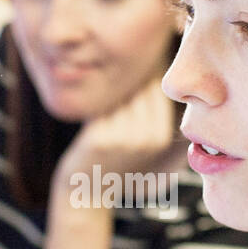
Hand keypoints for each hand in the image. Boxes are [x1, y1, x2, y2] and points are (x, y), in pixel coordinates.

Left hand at [57, 78, 178, 183]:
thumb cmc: (111, 155)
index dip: (140, 76)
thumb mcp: (138, 136)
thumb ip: (146, 106)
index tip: (125, 78)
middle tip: (109, 95)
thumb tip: (152, 58)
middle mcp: (148, 137)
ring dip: (107, 94)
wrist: (85, 190)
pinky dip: (92, 107)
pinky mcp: (101, 139)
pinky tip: (88, 118)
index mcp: (161, 136)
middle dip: (123, 84)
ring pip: (118, 94)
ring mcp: (125, 139)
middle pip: (137, 88)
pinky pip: (99, 106)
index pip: (156, 88)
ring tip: (100, 107)